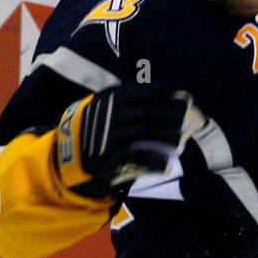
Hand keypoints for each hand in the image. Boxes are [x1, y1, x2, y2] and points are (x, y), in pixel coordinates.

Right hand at [56, 86, 202, 199]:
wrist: (68, 154)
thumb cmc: (98, 128)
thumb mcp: (108, 105)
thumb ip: (131, 97)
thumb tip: (166, 92)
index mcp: (113, 98)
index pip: (146, 93)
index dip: (169, 95)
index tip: (187, 98)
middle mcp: (111, 114)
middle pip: (149, 113)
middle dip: (172, 115)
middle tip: (188, 119)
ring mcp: (110, 136)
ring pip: (145, 133)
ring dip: (167, 136)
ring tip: (181, 141)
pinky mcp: (109, 158)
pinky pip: (137, 158)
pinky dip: (155, 162)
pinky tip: (167, 165)